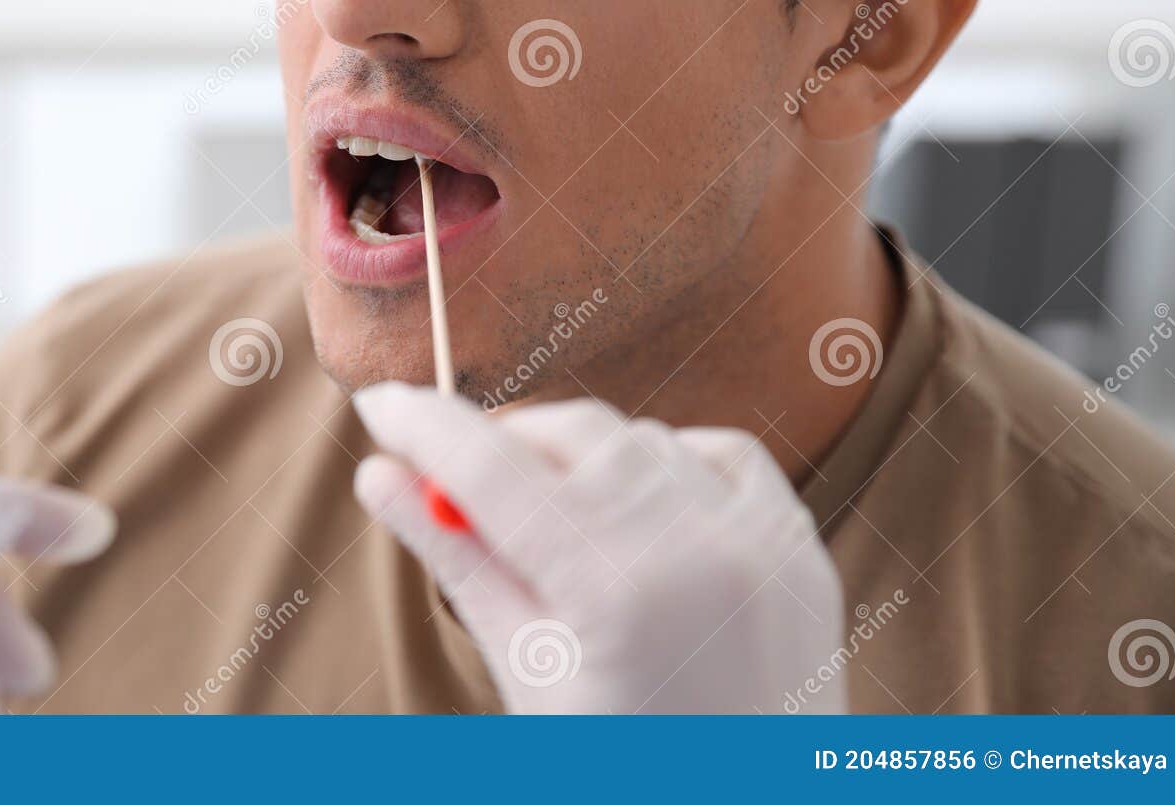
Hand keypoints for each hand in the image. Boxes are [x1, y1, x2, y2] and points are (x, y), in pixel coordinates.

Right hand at [352, 383, 846, 713]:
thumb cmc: (621, 771)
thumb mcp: (527, 674)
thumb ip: (458, 562)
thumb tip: (377, 477)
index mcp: (614, 593)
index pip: (491, 469)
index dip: (424, 426)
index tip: (377, 405)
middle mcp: (696, 549)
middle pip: (565, 435)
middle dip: (499, 443)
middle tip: (452, 477)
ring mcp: (759, 541)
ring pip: (638, 437)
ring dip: (577, 457)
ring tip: (548, 516)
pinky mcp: (797, 543)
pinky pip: (718, 452)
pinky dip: (665, 460)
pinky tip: (636, 503)